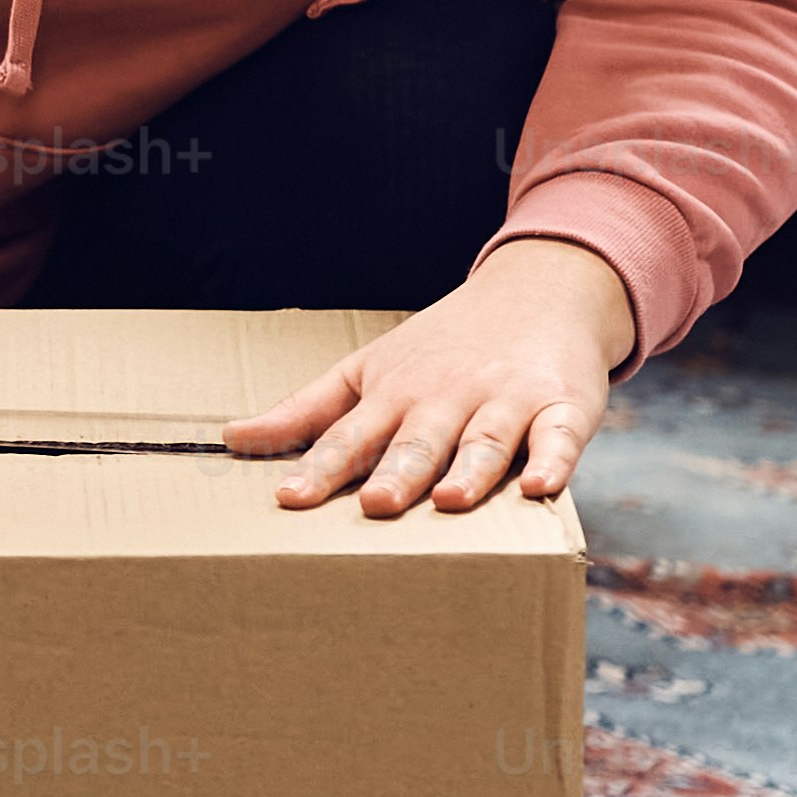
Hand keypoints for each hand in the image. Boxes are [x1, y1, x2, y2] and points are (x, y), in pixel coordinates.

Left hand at [227, 235, 635, 515]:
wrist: (537, 291)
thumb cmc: (440, 347)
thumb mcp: (367, 369)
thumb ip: (306, 411)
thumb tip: (233, 438)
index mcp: (395, 394)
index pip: (350, 436)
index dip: (319, 468)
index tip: (289, 498)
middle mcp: (447, 398)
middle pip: (418, 441)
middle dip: (397, 472)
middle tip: (374, 505)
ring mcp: (506, 401)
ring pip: (485, 441)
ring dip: (469, 469)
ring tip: (450, 499)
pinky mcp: (562, 406)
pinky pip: (560, 437)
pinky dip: (554, 459)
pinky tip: (542, 486)